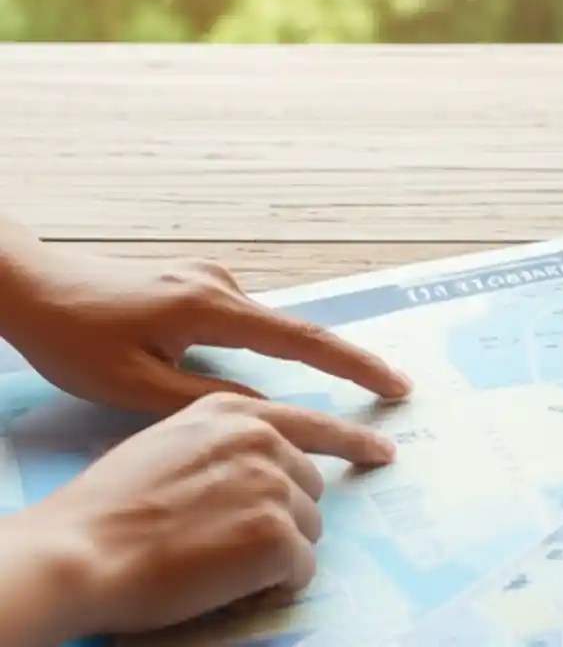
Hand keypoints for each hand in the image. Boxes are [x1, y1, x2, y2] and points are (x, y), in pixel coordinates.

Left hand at [2, 248, 410, 411]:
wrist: (27, 283)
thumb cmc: (72, 338)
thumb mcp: (134, 387)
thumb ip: (207, 402)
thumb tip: (272, 416)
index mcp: (210, 308)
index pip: (301, 341)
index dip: (355, 366)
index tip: (395, 385)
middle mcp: (220, 284)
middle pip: (293, 331)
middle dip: (341, 363)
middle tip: (386, 391)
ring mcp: (208, 278)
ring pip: (264, 327)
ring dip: (292, 357)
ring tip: (310, 387)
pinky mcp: (194, 281)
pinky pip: (242, 319)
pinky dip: (260, 346)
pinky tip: (246, 366)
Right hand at [21, 392, 395, 638]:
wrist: (80, 551)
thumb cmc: (107, 509)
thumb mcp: (168, 444)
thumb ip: (222, 445)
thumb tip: (263, 468)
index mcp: (233, 411)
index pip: (314, 423)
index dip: (354, 441)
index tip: (384, 451)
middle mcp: (263, 439)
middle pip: (308, 489)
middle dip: (280, 518)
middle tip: (224, 541)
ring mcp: (275, 484)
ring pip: (307, 530)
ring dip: (272, 552)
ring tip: (214, 559)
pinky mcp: (278, 534)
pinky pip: (300, 569)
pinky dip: (272, 584)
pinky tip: (229, 582)